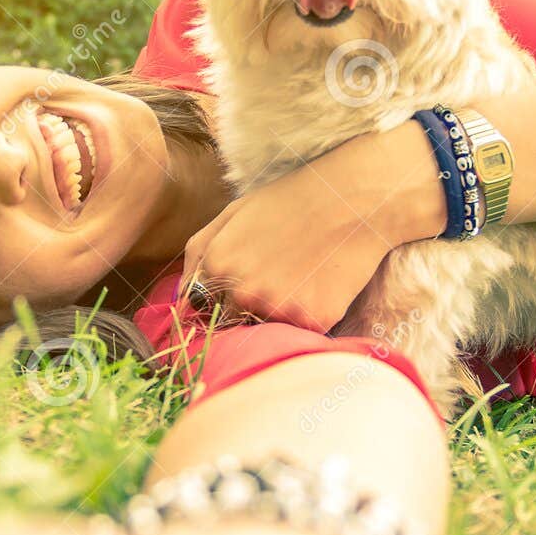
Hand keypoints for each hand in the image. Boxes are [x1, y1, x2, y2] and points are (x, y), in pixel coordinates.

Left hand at [181, 121, 446, 332]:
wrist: (354, 200)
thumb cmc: (291, 202)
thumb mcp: (234, 213)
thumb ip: (198, 253)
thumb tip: (182, 296)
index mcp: (216, 265)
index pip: (201, 308)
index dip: (220, 299)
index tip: (242, 285)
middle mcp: (240, 292)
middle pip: (231, 324)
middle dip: (247, 310)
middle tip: (277, 278)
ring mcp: (276, 309)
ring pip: (264, 331)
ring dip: (277, 316)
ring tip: (299, 280)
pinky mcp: (311, 321)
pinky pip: (301, 334)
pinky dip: (309, 317)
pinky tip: (320, 287)